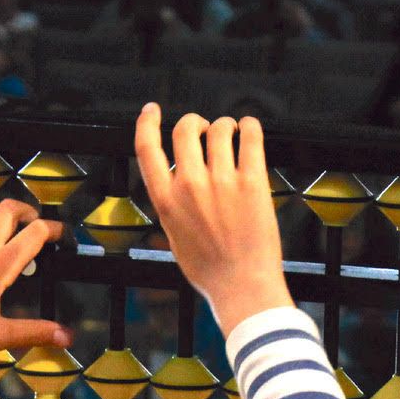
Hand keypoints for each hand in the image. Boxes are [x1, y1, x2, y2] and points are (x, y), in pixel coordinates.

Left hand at [0, 198, 68, 352]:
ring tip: (2, 217)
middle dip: (25, 210)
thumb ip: (34, 332)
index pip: (34, 234)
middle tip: (32, 221)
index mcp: (0, 266)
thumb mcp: (0, 335)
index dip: (52, 229)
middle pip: (8, 210)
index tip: (60, 234)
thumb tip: (64, 336)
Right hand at [134, 104, 291, 337]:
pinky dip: (250, 127)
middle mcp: (190, 186)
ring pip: (220, 129)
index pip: (147, 149)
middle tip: (205, 129)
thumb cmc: (210, 271)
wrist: (242, 287)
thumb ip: (173, 207)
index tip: (153, 110)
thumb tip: (176, 185)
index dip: (148, 123)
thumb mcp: (175, 239)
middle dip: (194, 122)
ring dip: (225, 126)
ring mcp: (222, 182)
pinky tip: (250, 130)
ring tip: (233, 134)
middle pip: (185, 129)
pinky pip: (250, 137)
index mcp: (167, 201)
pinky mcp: (252, 182)